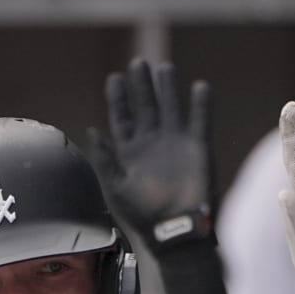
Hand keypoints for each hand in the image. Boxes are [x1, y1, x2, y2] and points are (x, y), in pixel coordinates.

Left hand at [88, 58, 212, 252]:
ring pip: (171, 108)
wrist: (176, 231)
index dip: (118, 98)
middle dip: (141, 86)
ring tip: (164, 67)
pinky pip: (200, 121)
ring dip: (168, 89)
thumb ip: (106, 159)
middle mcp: (153, 143)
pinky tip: (200, 86)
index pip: (122, 118)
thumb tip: (93, 131)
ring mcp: (176, 144)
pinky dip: (201, 105)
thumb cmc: (143, 214)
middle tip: (138, 62)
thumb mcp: (116, 188)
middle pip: (146, 107)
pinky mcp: (198, 148)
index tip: (115, 78)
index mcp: (130, 152)